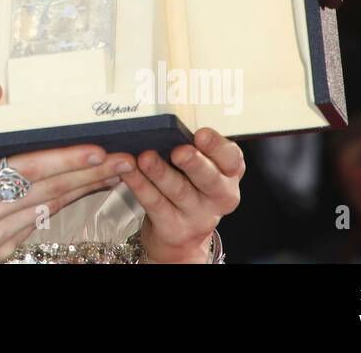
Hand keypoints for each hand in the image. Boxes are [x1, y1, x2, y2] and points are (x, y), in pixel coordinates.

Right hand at [0, 81, 134, 262]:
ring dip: (82, 189)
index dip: (64, 158)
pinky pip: (37, 224)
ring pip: (47, 209)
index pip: (26, 166)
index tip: (96, 148)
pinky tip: (82, 189)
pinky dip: (61, 205)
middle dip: (89, 173)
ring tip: (114, 171)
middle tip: (124, 159)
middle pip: (47, 190)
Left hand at [121, 128, 243, 262]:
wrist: (181, 234)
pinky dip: (140, 186)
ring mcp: (197, 216)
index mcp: (228, 175)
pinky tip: (128, 171)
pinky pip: (155, 204)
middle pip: (209, 179)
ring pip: (179, 192)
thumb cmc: (189, 187)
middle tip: (179, 151)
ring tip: (145, 158)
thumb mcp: (201, 168)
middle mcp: (219, 197)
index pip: (232, 159)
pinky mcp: (174, 229)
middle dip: (194, 164)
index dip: (217, 147)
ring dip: (161, 173)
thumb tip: (163, 127)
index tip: (200, 134)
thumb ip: (191, 149)